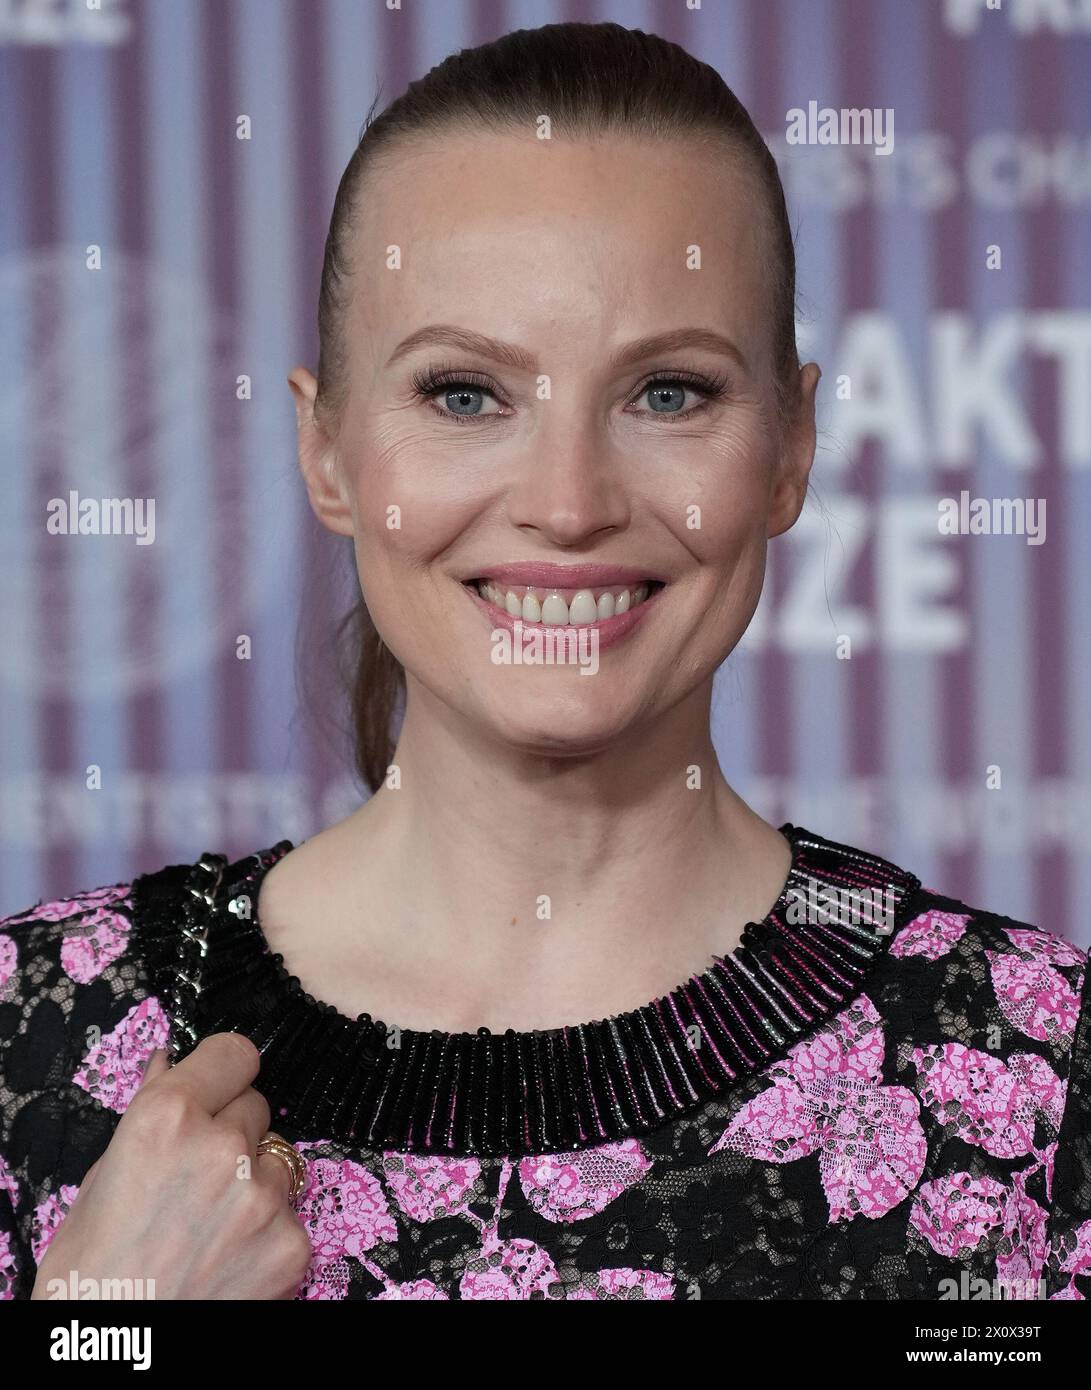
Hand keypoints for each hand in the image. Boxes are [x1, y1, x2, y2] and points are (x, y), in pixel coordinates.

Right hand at [30, 1032, 312, 1299]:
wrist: (115, 1352)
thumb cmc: (91, 1272)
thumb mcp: (102, 1178)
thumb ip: (148, 1113)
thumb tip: (169, 1061)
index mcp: (166, 1117)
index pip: (234, 1052)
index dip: (222, 1073)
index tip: (215, 1088)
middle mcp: (222, 1146)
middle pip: (255, 1106)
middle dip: (231, 1131)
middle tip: (195, 1178)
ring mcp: (263, 1196)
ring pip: (275, 1159)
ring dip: (252, 1180)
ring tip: (208, 1225)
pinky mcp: (292, 1241)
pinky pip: (289, 1213)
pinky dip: (266, 1230)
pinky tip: (228, 1258)